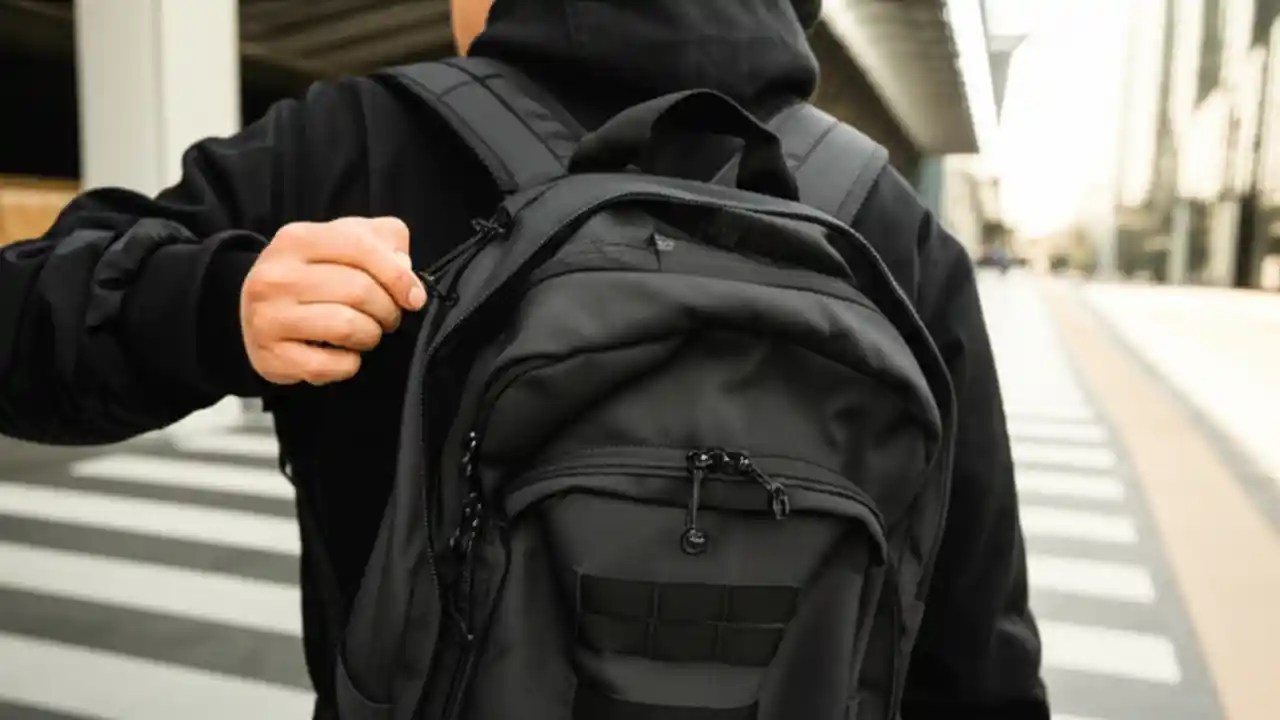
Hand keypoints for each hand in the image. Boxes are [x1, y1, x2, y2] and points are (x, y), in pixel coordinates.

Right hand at [240, 216, 426, 385]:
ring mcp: (267, 317)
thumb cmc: (314, 276)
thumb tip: (403, 265)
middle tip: (388, 318)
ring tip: (368, 333)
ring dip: (370, 336)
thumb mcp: (345, 242)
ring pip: (346, 327)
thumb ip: (382, 239)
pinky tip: (345, 355)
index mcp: (296, 239)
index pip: (359, 247)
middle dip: (388, 310)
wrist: (258, 313)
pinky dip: (348, 365)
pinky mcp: (269, 356)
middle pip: (359, 290)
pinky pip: (328, 365)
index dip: (397, 275)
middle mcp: (276, 276)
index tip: (414, 297)